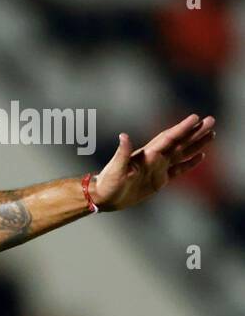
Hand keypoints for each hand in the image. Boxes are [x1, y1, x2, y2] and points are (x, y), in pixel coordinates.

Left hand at [91, 113, 216, 211]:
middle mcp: (155, 159)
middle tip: (211, 120)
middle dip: (195, 132)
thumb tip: (123, 135)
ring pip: (182, 153)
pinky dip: (190, 162)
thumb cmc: (108, 183)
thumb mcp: (115, 168)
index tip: (196, 118)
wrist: (104, 197)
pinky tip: (200, 156)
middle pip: (180, 142)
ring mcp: (158, 168)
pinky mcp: (159, 180)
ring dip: (196, 144)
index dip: (182, 128)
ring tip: (211, 134)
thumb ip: (122, 153)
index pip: (169, 138)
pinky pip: (179, 169)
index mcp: (147, 155)